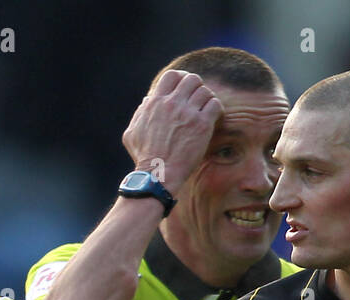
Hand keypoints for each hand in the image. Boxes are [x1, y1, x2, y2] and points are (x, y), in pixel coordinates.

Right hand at [122, 70, 222, 191]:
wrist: (158, 174)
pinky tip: (214, 118)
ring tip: (206, 111)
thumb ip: (140, 113)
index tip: (185, 89)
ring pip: (205, 91)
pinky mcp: (201, 125)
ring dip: (207, 99)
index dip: (181, 79)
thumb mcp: (132, 133)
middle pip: (191, 79)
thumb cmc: (144, 158)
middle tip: (198, 101)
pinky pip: (215, 104)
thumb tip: (148, 100)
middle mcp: (172, 104)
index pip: (172, 76)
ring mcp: (187, 113)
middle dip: (196, 88)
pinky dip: (217, 109)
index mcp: (155, 102)